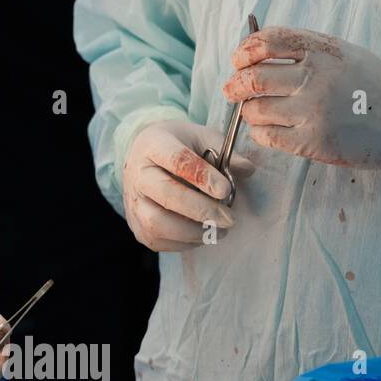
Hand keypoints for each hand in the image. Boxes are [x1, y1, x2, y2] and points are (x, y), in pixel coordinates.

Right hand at [122, 118, 240, 251]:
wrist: (144, 158)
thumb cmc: (178, 146)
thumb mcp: (201, 138)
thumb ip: (225, 152)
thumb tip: (247, 170)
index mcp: (154, 144)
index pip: (177, 160)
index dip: (202, 176)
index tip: (225, 190)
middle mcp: (137, 173)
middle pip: (166, 194)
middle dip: (202, 210)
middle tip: (229, 218)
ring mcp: (132, 201)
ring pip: (157, 223)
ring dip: (192, 231)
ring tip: (218, 230)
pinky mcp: (135, 224)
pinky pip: (157, 240)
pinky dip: (183, 242)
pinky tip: (200, 233)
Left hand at [223, 27, 380, 169]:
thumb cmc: (372, 87)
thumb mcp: (345, 54)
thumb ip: (306, 50)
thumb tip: (254, 52)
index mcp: (324, 51)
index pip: (267, 42)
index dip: (244, 51)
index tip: (239, 60)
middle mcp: (317, 78)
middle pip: (252, 78)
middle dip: (235, 85)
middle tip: (233, 90)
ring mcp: (314, 111)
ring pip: (254, 109)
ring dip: (248, 111)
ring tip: (257, 111)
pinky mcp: (313, 142)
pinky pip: (265, 135)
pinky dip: (259, 131)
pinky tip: (270, 128)